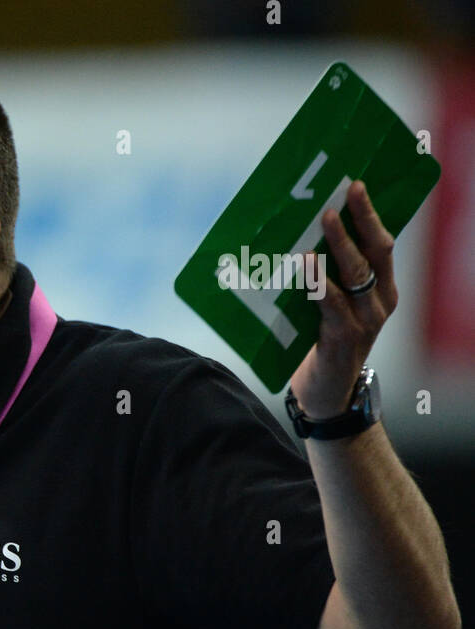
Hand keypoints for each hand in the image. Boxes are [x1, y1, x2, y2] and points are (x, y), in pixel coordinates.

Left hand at [289, 180, 397, 419]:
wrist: (325, 392)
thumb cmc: (322, 341)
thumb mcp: (330, 305)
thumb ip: (325, 277)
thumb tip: (296, 237)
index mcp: (381, 289)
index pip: (381, 244)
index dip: (370, 214)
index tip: (356, 186)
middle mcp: (380, 302)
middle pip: (376, 252)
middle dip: (361, 219)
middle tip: (345, 192)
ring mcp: (366, 321)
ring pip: (356, 274)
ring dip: (340, 244)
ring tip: (325, 219)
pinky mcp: (345, 338)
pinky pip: (333, 304)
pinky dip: (319, 282)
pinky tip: (306, 265)